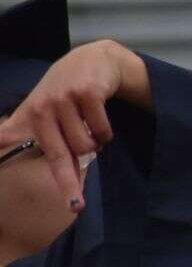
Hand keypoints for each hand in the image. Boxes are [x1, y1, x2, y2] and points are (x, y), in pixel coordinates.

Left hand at [0, 40, 145, 210]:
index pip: (7, 140)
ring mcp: (64, 98)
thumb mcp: (35, 109)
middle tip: (78, 206)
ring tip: (92, 130)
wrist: (94, 60)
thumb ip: (12, 132)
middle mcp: (42, 107)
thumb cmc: (64, 91)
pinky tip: (102, 120)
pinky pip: (102, 131)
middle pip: (61, 156)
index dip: (4, 151)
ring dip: (96, 144)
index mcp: (28, 116)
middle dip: (70, 187)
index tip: (37, 185)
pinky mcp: (87, 93)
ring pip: (86, 145)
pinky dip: (107, 133)